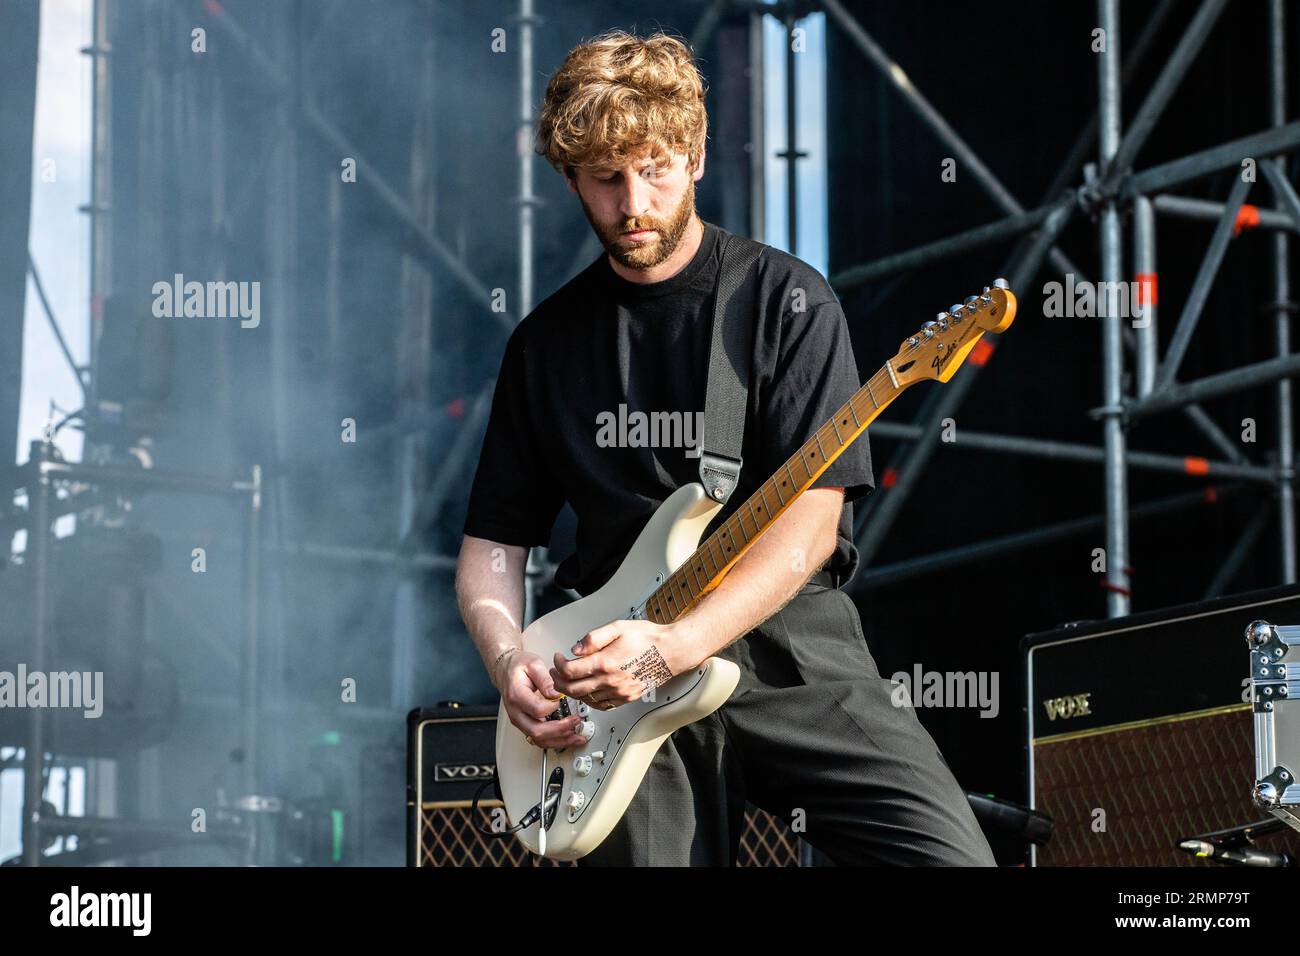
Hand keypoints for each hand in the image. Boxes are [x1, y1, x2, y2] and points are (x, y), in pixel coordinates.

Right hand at [496, 649, 586, 748]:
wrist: (506, 670)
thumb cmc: (518, 666)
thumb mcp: (533, 664)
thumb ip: (545, 679)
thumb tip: (556, 693)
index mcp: (517, 695)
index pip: (537, 710)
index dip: (553, 707)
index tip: (562, 699)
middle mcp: (516, 712)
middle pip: (537, 731)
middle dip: (560, 730)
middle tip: (576, 722)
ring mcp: (520, 721)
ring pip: (538, 740)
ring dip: (560, 741)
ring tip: (578, 737)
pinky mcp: (526, 725)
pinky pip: (540, 739)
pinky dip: (556, 741)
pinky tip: (569, 737)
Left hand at [549, 619, 699, 709]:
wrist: (671, 651)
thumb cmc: (647, 638)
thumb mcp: (618, 627)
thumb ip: (593, 638)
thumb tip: (575, 649)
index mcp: (604, 662)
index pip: (569, 670)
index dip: (558, 664)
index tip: (558, 657)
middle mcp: (609, 681)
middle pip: (572, 689)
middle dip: (558, 681)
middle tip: (555, 672)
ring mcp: (618, 692)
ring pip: (585, 699)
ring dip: (571, 691)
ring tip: (567, 681)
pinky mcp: (625, 698)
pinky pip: (600, 705)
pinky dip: (588, 701)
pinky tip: (586, 692)